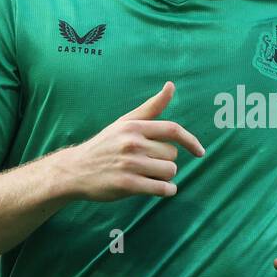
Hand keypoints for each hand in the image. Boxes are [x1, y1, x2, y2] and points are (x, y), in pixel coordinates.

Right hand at [58, 81, 204, 200]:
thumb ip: (151, 108)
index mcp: (134, 127)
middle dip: (166, 161)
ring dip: (165, 177)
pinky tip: (160, 189)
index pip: (172, 130)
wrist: (75, 170)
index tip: (201, 152)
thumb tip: (171, 85)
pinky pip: (161, 188)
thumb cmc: (105, 145)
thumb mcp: (125, 123)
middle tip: (148, 164)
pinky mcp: (127, 184)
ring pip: (169, 171)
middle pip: (172, 154)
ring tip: (149, 175)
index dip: (191, 141)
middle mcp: (132, 143)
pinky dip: (166, 191)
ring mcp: (129, 164)